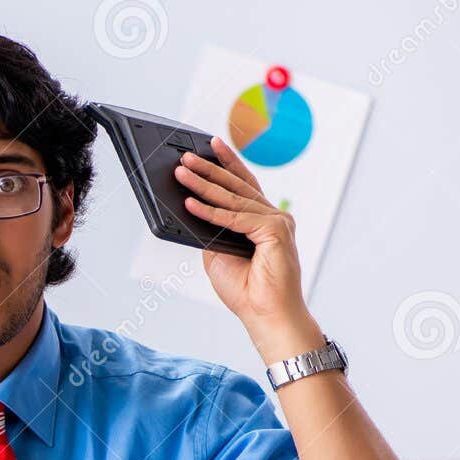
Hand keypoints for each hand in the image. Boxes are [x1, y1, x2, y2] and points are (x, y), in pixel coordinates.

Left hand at [175, 137, 308, 334]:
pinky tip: (190, 203)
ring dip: (203, 185)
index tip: (210, 144)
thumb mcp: (218, 254)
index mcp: (263, 220)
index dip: (227, 163)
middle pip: (237, 185)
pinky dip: (211, 211)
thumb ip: (212, 231)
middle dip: (209, 168)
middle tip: (185, 156)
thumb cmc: (245, 290)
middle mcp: (274, 216)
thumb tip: (194, 209)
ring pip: (234, 198)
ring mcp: (277, 221)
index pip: (244, 184)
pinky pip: (236, 218)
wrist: (265, 314)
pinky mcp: (275, 231)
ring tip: (182, 172)